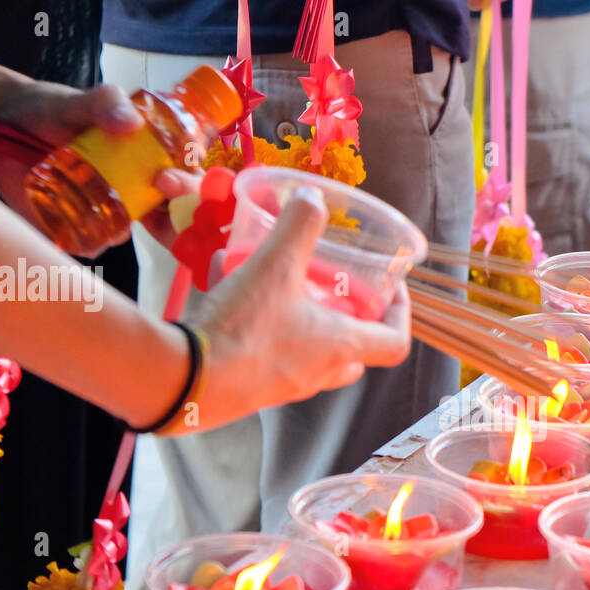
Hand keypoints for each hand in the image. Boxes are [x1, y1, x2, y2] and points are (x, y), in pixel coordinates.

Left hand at [0, 66, 192, 253]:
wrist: (0, 122)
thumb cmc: (51, 110)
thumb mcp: (84, 100)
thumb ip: (107, 102)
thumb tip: (130, 123)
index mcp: (146, 162)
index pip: (185, 181)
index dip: (189, 187)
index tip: (169, 180)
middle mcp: (130, 191)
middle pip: (166, 218)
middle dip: (172, 222)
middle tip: (154, 208)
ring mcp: (102, 211)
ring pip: (124, 233)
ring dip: (122, 232)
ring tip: (112, 226)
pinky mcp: (70, 225)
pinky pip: (87, 245)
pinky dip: (89, 245)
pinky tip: (85, 239)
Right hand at [171, 187, 411, 432]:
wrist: (187, 381)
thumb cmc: (244, 328)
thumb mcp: (275, 263)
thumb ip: (299, 224)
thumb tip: (313, 197)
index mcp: (340, 347)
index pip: (395, 343)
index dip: (402, 316)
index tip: (393, 291)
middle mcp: (318, 374)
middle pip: (356, 356)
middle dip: (354, 326)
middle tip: (340, 296)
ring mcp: (285, 387)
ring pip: (313, 359)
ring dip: (308, 328)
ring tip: (283, 290)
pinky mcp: (252, 391)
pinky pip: (272, 360)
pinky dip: (266, 334)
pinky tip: (237, 301)